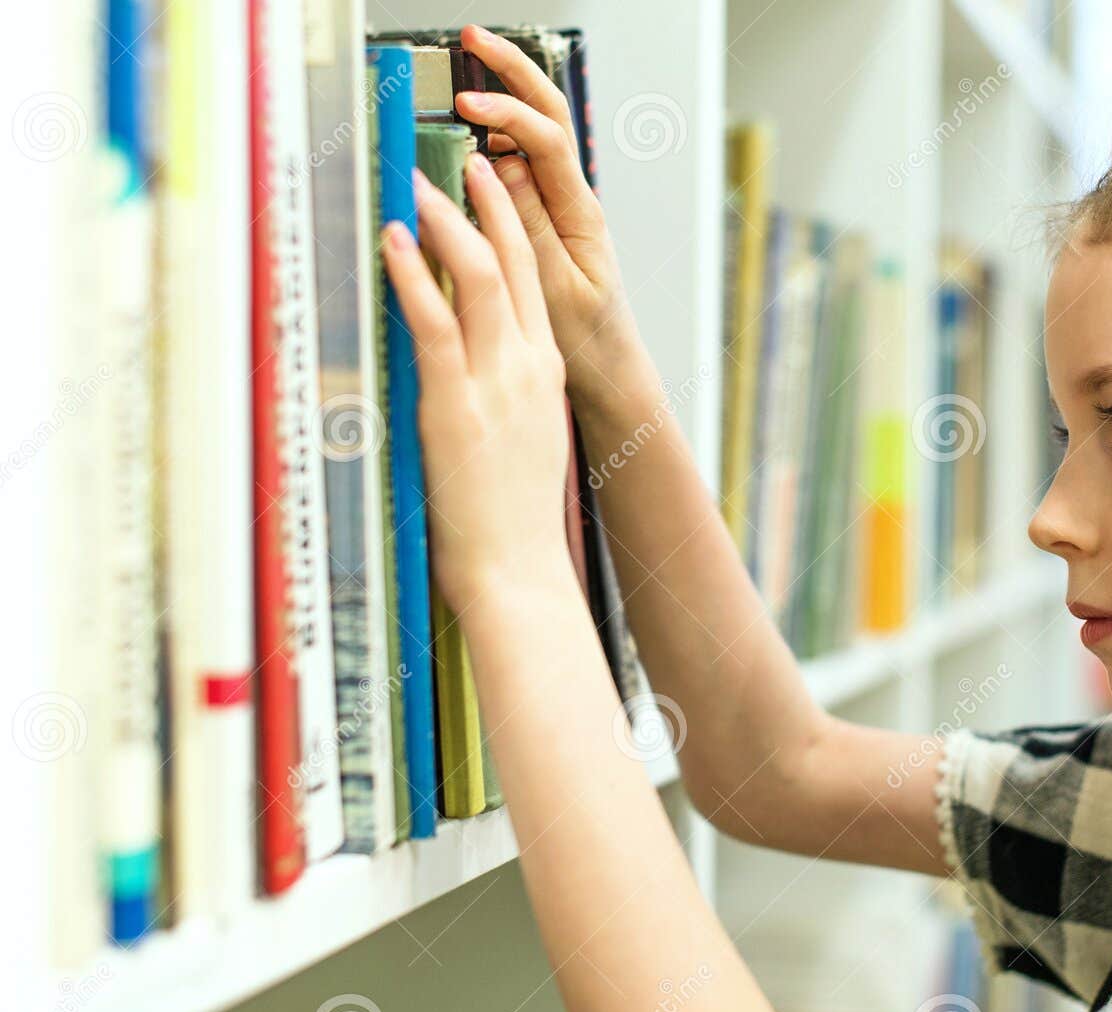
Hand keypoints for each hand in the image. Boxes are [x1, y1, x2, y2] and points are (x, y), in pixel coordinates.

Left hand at [381, 153, 574, 618]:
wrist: (519, 573)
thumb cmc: (512, 522)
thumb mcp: (522, 446)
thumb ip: (504, 401)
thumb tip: (471, 377)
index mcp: (546, 376)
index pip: (535, 284)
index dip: (513, 231)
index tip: (493, 194)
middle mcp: (530, 369)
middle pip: (517, 264)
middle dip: (490, 207)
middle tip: (463, 167)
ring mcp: (498, 384)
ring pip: (481, 277)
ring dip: (448, 223)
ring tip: (420, 185)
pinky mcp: (457, 404)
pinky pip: (435, 322)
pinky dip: (413, 274)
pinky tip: (394, 240)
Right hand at [453, 23, 660, 413]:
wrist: (609, 379)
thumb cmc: (589, 345)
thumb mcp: (554, 290)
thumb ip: (529, 227)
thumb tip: (500, 164)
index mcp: (581, 215)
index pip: (547, 141)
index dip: (508, 114)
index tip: (466, 104)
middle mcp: (575, 203)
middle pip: (549, 116)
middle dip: (513, 71)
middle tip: (472, 40)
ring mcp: (561, 211)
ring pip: (534, 136)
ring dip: (504, 96)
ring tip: (465, 69)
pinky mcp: (545, 226)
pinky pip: (520, 169)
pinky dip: (495, 139)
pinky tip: (468, 132)